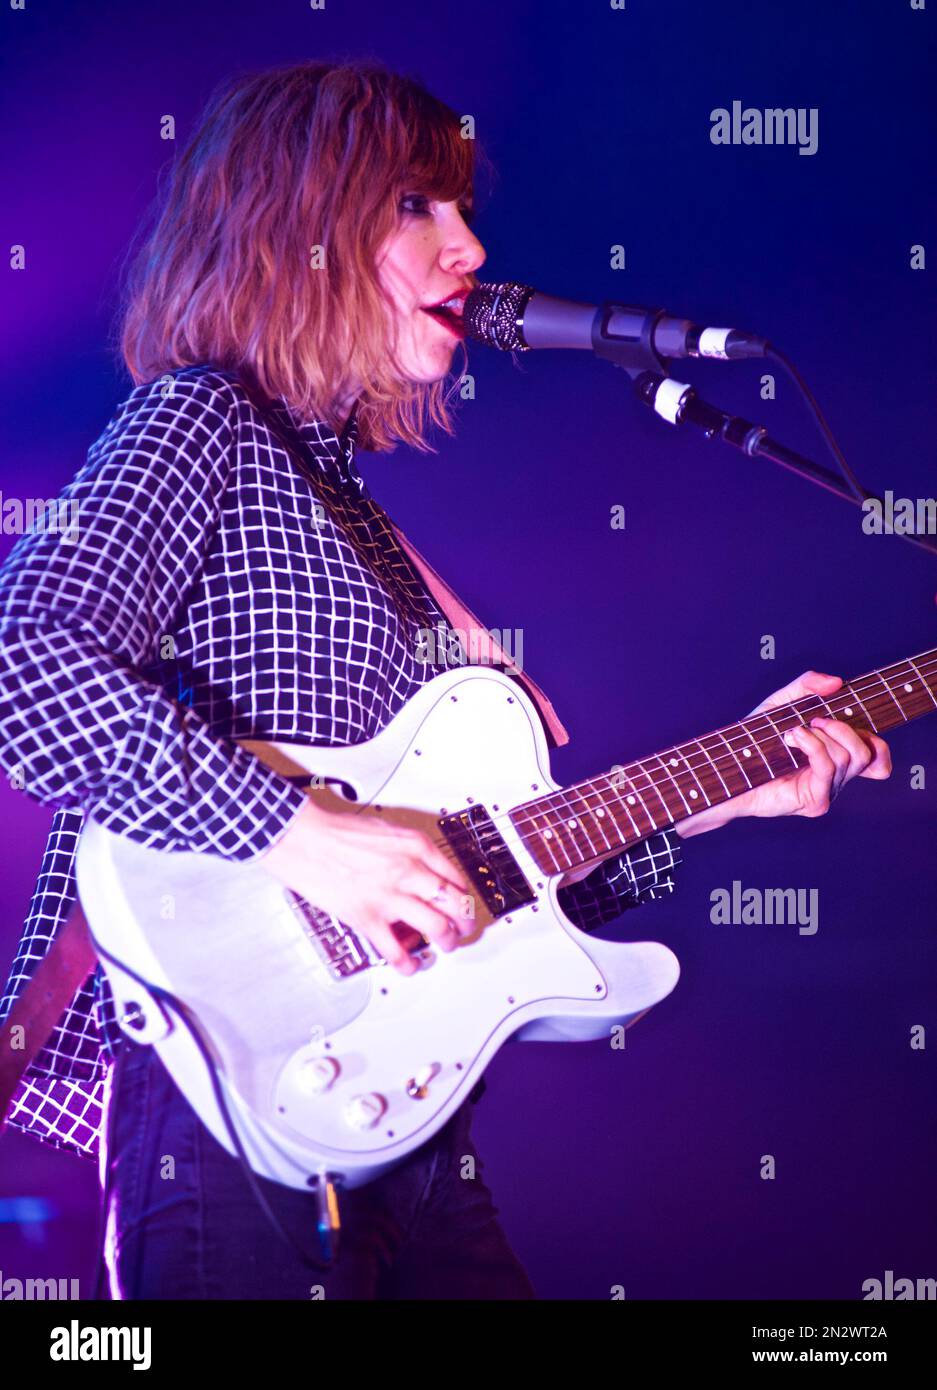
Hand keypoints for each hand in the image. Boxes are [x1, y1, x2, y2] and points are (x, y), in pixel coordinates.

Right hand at [258, 799, 473, 974]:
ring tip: (444, 945)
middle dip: (465, 921)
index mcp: (416, 847)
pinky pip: (397, 951)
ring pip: (438, 928)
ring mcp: (390, 897)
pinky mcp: (368, 919)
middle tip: (463, 928)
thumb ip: (409, 850)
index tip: (463, 903)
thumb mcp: (386, 829)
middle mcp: (409, 872)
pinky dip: (409, 964)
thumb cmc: (337, 832)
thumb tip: (425, 868)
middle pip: (456, 904)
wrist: (304, 839)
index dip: (464, 895)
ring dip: (447, 941)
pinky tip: (411, 965)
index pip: (456, 877)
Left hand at [675, 671, 891, 836]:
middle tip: (815, 720)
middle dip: (844, 728)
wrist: (726, 769)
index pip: (878, 756)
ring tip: (793, 731)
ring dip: (822, 734)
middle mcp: (836, 777)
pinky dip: (813, 745)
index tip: (850, 721)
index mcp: (835, 757)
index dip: (876, 740)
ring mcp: (828, 790)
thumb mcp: (781, 703)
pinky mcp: (815, 800)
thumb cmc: (754, 739)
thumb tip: (837, 682)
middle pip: (867, 753)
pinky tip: (792, 738)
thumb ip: (807, 686)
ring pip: (849, 757)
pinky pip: (829, 766)